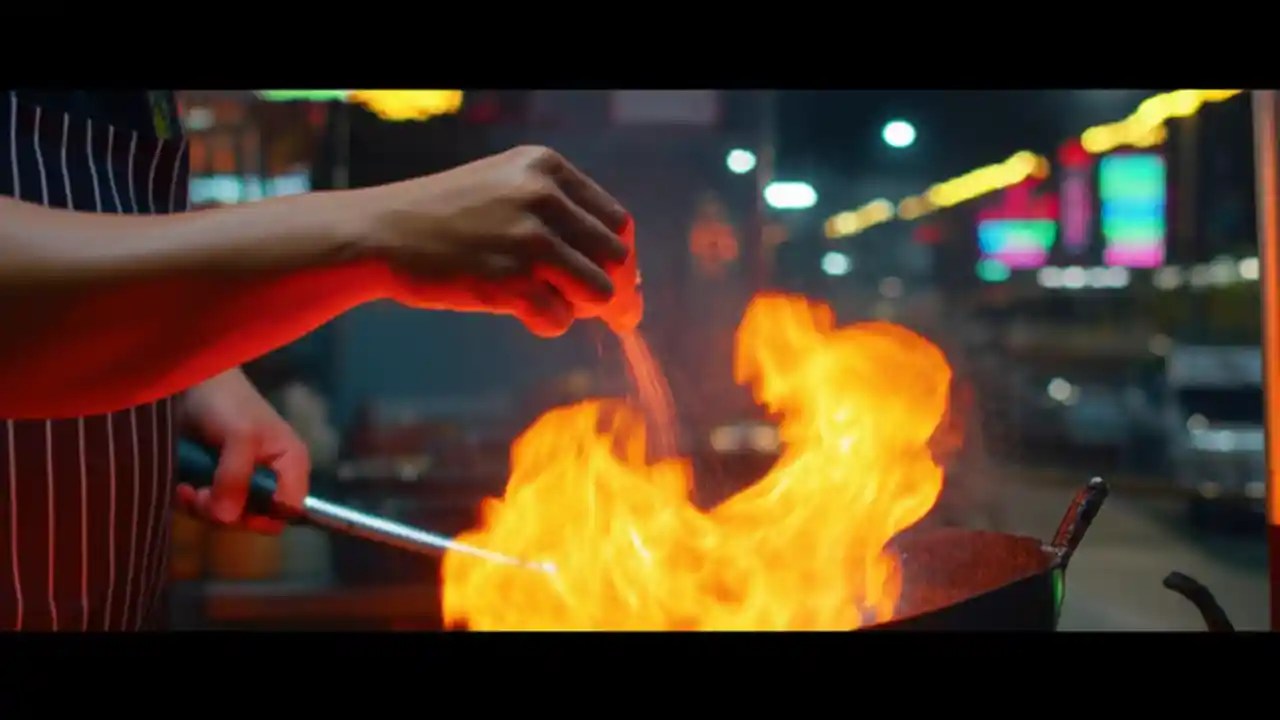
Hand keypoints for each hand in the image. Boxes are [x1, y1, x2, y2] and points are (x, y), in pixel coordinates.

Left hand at [175, 368, 308, 533]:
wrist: (188, 380)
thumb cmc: (226, 401)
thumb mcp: (239, 436)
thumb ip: (236, 477)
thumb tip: (227, 519)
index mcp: (290, 466)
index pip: (290, 509)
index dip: (266, 517)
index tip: (237, 511)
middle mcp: (271, 479)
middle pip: (256, 519)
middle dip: (227, 513)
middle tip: (202, 496)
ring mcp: (241, 482)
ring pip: (228, 517)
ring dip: (204, 509)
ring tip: (186, 489)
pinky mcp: (214, 482)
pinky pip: (207, 508)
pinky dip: (192, 503)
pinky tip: (181, 487)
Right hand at [356, 145, 636, 336]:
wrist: (380, 233)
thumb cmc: (446, 219)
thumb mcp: (507, 188)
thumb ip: (559, 215)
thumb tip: (623, 275)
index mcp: (547, 169)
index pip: (617, 222)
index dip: (620, 259)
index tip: (613, 282)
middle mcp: (543, 198)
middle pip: (616, 258)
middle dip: (609, 289)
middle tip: (589, 308)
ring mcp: (527, 240)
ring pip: (599, 292)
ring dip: (578, 308)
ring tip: (547, 303)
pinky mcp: (508, 281)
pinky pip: (561, 319)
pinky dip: (548, 324)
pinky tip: (525, 316)